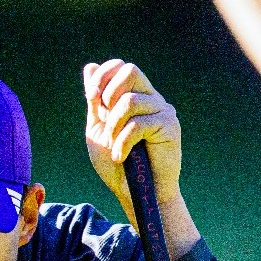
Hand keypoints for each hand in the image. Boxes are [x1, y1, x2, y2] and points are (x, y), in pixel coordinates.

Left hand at [84, 59, 198, 258]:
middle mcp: (151, 99)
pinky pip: (138, 124)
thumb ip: (96, 100)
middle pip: (130, 70)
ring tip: (114, 146)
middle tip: (104, 119)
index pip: (121, 67)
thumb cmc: (117, 165)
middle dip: (108, 93)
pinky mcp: (170, 126)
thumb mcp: (99, 129)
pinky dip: (122, 143)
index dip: (103, 77)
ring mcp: (163, 111)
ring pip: (130, 100)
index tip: (92, 99)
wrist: (135, 193)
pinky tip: (121, 157)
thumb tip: (90, 67)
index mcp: (134, 97)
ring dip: (113, 126)